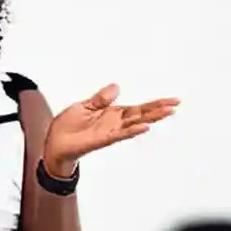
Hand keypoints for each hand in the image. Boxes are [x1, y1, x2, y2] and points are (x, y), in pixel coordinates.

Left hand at [42, 84, 178, 176]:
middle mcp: (115, 123)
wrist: (54, 143)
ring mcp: (110, 131)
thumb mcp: (85, 106)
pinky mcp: (102, 139)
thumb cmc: (68, 127)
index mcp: (113, 114)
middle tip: (176, 105)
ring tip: (167, 113)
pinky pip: (120, 134)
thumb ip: (101, 98)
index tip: (172, 101)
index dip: (155, 104)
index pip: (139, 108)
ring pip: (135, 124)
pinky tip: (144, 127)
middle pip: (141, 114)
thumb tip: (117, 87)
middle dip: (158, 109)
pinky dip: (132, 131)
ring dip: (151, 118)